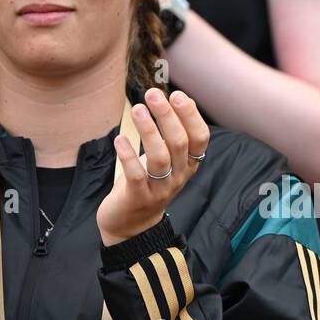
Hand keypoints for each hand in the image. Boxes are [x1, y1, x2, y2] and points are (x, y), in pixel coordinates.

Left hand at [97, 88, 209, 245]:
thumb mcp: (166, 159)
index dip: (191, 116)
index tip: (177, 95)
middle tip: (152, 94)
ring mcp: (160, 189)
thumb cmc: (148, 183)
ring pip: (160, 158)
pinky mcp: (138, 197)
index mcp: (188, 165)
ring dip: (149, 131)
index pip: (199, 138)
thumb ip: (172, 134)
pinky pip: (137, 175)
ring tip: (138, 110)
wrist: (131, 225)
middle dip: (167, 116)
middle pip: (179, 143)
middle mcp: (178, 176)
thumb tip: (179, 99)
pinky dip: (129, 156)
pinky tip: (120, 139)